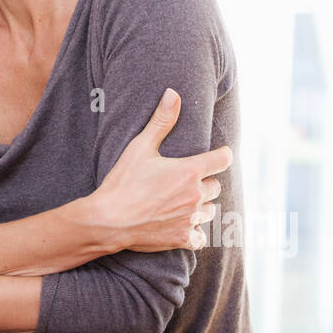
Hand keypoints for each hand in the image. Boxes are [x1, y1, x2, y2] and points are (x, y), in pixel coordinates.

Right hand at [85, 87, 229, 252]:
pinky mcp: (182, 238)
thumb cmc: (123, 181)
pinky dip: (195, 232)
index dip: (222, 155)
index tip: (218, 155)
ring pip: (210, 211)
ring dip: (201, 206)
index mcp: (189, 171)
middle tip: (186, 181)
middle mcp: (195, 195)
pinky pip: (201, 236)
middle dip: (204, 182)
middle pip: (216, 186)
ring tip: (183, 203)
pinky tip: (183, 226)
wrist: (108, 220)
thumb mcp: (140, 147)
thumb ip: (161, 121)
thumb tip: (173, 94)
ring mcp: (190, 219)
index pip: (223, 159)